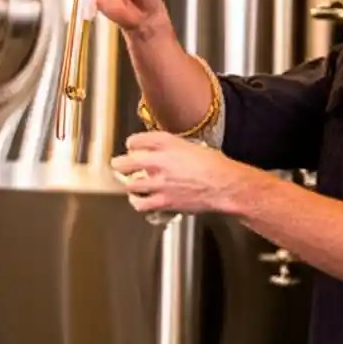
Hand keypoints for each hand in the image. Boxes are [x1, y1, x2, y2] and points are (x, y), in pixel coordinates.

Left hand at [110, 132, 256, 215]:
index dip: (131, 144)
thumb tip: (163, 152)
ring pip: (130, 184)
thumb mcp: (193, 146)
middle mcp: (159, 161)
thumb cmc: (215, 166)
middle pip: (126, 162)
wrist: (225, 185)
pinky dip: (137, 202)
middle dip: (119, 164)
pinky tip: (138, 200)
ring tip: (129, 182)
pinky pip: (141, 203)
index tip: (131, 146)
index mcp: (167, 144)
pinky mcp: (163, 201)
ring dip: (128, 183)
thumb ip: (173, 148)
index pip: (136, 140)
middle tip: (118, 164)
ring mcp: (159, 182)